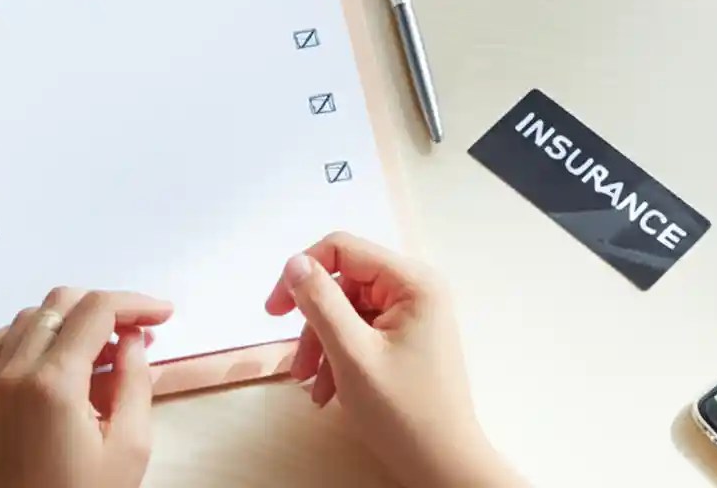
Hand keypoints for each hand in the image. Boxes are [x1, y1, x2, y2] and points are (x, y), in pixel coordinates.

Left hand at [0, 288, 173, 487]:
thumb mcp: (129, 446)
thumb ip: (135, 381)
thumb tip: (133, 340)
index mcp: (53, 382)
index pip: (96, 311)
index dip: (136, 303)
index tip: (163, 314)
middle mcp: (16, 372)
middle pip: (63, 302)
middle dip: (109, 307)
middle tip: (142, 332)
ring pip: (34, 315)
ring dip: (75, 319)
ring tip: (109, 350)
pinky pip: (6, 340)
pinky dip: (38, 332)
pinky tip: (63, 355)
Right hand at [266, 233, 522, 487]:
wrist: (442, 466)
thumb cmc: (404, 413)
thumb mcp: (352, 354)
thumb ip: (321, 303)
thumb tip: (295, 262)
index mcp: (413, 282)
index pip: (343, 250)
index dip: (302, 273)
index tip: (274, 311)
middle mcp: (417, 289)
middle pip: (343, 284)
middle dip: (314, 324)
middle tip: (293, 363)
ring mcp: (414, 314)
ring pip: (347, 312)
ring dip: (321, 346)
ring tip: (307, 385)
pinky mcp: (407, 337)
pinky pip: (360, 332)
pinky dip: (338, 358)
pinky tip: (326, 392)